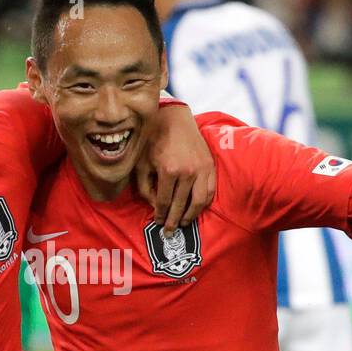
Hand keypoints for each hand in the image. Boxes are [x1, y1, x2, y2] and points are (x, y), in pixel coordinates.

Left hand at [135, 104, 216, 232]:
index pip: (163, 201)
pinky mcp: (210, 165)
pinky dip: (204, 203)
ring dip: (191, 216)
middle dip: (173, 221)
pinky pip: (210, 191)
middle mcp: (187, 172)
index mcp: (168, 170)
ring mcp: (202, 169)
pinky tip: (196, 209)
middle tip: (169, 232)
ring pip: (198, 202)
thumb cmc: (153, 140)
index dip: (160, 215)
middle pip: (180, 205)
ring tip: (183, 223)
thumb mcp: (141, 163)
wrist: (174, 118)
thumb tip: (154, 206)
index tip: (157, 223)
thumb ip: (144, 187)